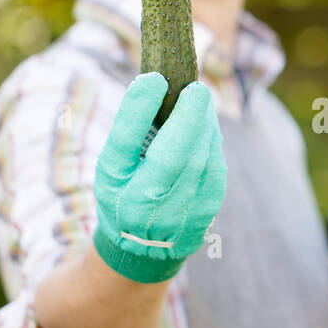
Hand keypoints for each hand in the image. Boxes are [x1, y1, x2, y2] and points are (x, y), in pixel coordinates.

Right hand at [92, 73, 226, 283]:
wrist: (142, 249)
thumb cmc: (125, 191)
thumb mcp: (115, 166)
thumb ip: (132, 132)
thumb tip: (161, 84)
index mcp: (113, 185)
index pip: (124, 143)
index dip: (139, 109)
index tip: (154, 79)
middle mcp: (143, 204)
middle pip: (172, 157)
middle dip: (188, 118)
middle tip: (196, 89)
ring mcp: (177, 214)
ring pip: (201, 161)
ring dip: (205, 126)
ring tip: (199, 103)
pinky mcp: (204, 213)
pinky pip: (215, 169)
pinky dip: (212, 143)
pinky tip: (206, 128)